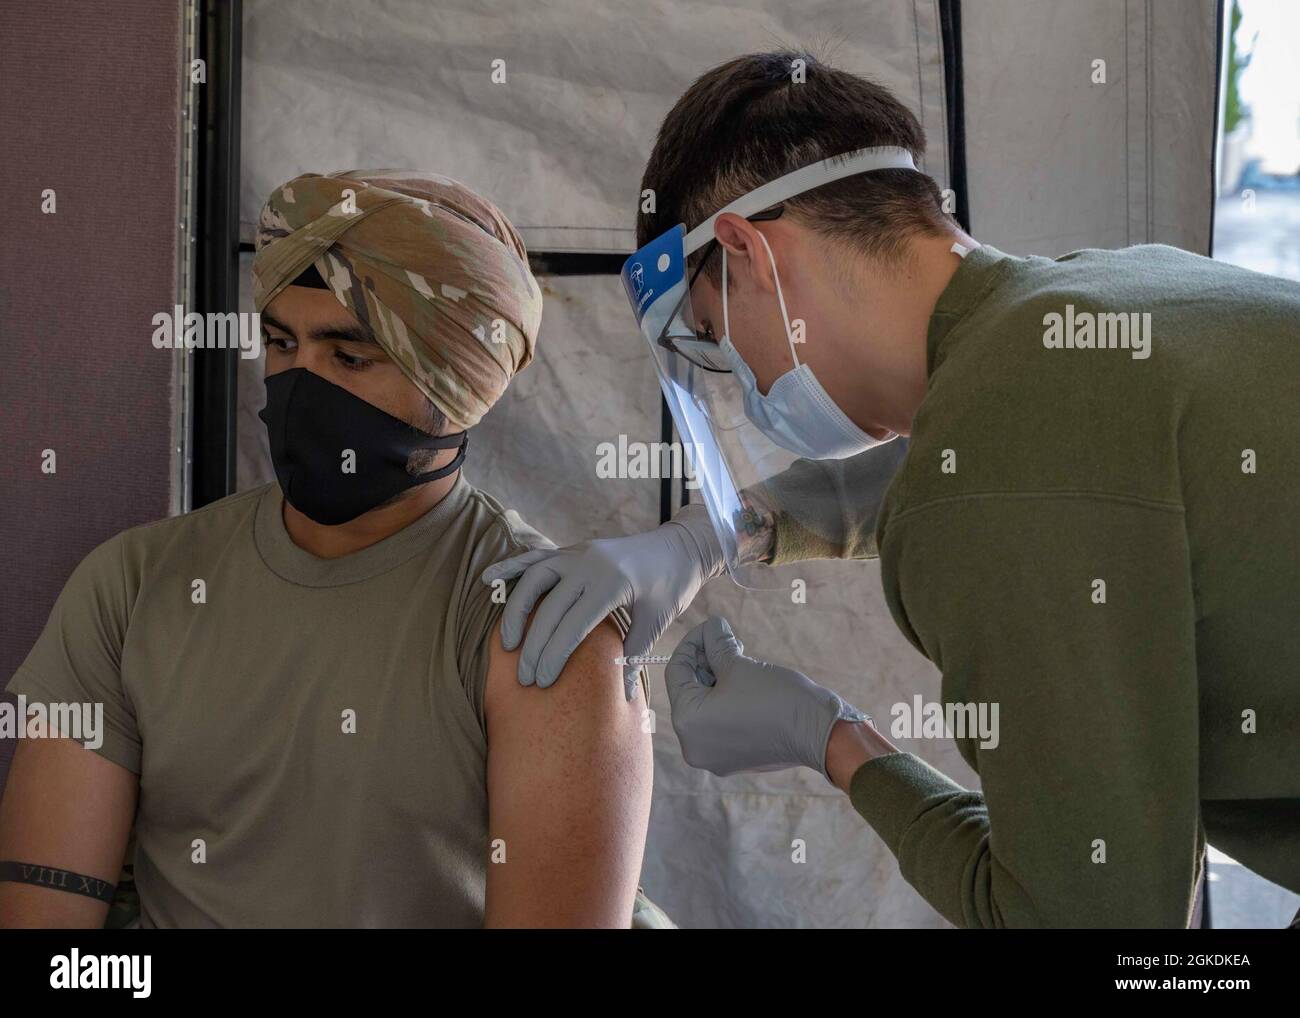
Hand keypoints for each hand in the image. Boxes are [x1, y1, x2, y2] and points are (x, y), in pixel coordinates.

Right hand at [481, 503, 723, 698]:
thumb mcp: (657, 621)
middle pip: (549, 609)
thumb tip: (625, 697)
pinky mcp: (574, 549)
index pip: (572, 626)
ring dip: (516, 611)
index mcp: (612, 584)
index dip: (553, 656)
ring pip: (534, 579)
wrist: (680, 547)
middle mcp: (590, 565)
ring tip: (507, 642)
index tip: (542, 681)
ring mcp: (579, 553)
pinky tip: (489, 579)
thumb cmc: (672, 585)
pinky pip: (536, 557)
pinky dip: (511, 567)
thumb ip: (634, 656)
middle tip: (524, 677)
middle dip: (533, 646)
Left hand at [664, 616, 867, 778]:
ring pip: (704, 707)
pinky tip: (745, 685)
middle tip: (727, 642)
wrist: (819, 733)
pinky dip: (726, 701)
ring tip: (740, 662)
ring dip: (717, 680)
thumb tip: (711, 627)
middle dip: (706, 662)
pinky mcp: (733, 759)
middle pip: (688, 691)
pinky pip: (719, 723)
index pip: (676, 672)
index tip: (711, 627)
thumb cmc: (777, 698)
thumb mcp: (739, 663)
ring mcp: (713, 756)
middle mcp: (693, 745)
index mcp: (687, 722)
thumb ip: (716, 643)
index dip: (692, 643)